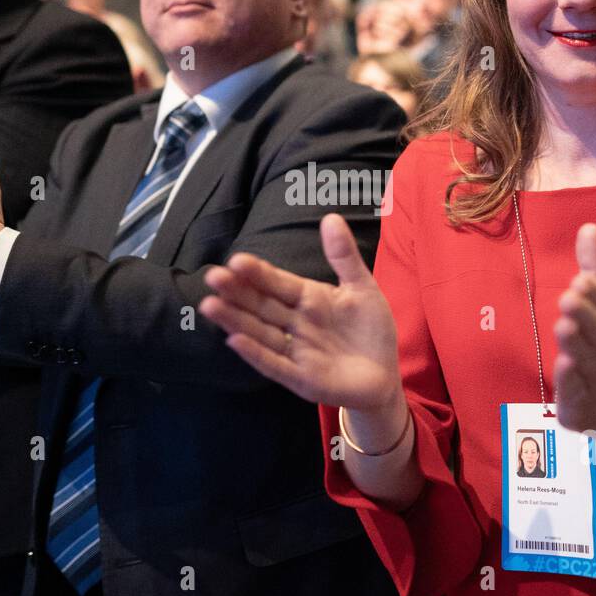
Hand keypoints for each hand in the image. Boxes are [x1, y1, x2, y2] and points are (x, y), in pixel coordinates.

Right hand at [199, 214, 401, 413]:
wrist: (385, 375)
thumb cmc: (370, 330)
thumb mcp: (362, 288)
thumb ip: (344, 256)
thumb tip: (330, 216)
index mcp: (307, 299)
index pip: (277, 283)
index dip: (258, 273)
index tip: (236, 260)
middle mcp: (294, 324)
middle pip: (260, 306)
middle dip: (236, 292)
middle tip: (212, 277)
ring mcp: (295, 352)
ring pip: (259, 333)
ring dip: (235, 320)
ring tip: (210, 305)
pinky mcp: (301, 379)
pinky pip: (275, 365)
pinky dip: (256, 354)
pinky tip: (235, 341)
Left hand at [553, 223, 595, 434]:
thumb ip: (594, 270)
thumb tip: (589, 227)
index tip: (582, 277)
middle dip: (587, 315)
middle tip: (570, 295)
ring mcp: (595, 381)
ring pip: (589, 362)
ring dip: (577, 343)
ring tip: (563, 324)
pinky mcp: (581, 405)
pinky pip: (578, 393)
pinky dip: (571, 381)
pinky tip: (562, 365)